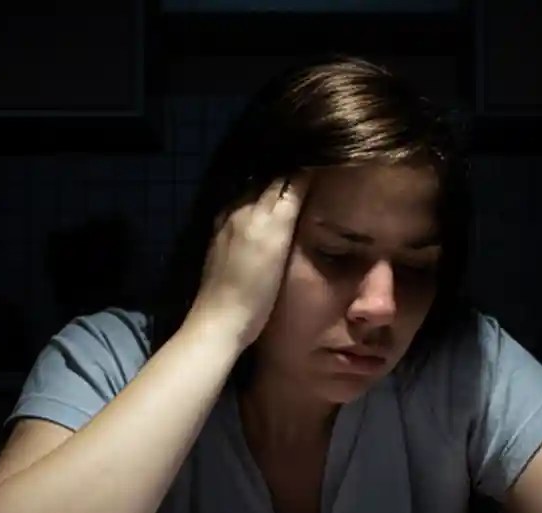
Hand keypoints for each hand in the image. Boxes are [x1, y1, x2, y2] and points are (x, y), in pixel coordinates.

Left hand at [186, 173, 310, 348]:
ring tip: (289, 184)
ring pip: (253, 190)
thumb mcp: (279, 246)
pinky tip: (262, 206)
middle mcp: (243, 210)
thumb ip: (288, 208)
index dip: (305, 172)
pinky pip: (240, 204)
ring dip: (271, 184)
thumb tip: (302, 178)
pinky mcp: (219, 235)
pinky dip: (254, 198)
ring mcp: (228, 222)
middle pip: (269, 182)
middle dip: (289, 174)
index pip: (288, 181)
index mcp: (262, 215)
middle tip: (310, 170)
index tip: (322, 165)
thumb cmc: (258, 293)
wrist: (221, 319)